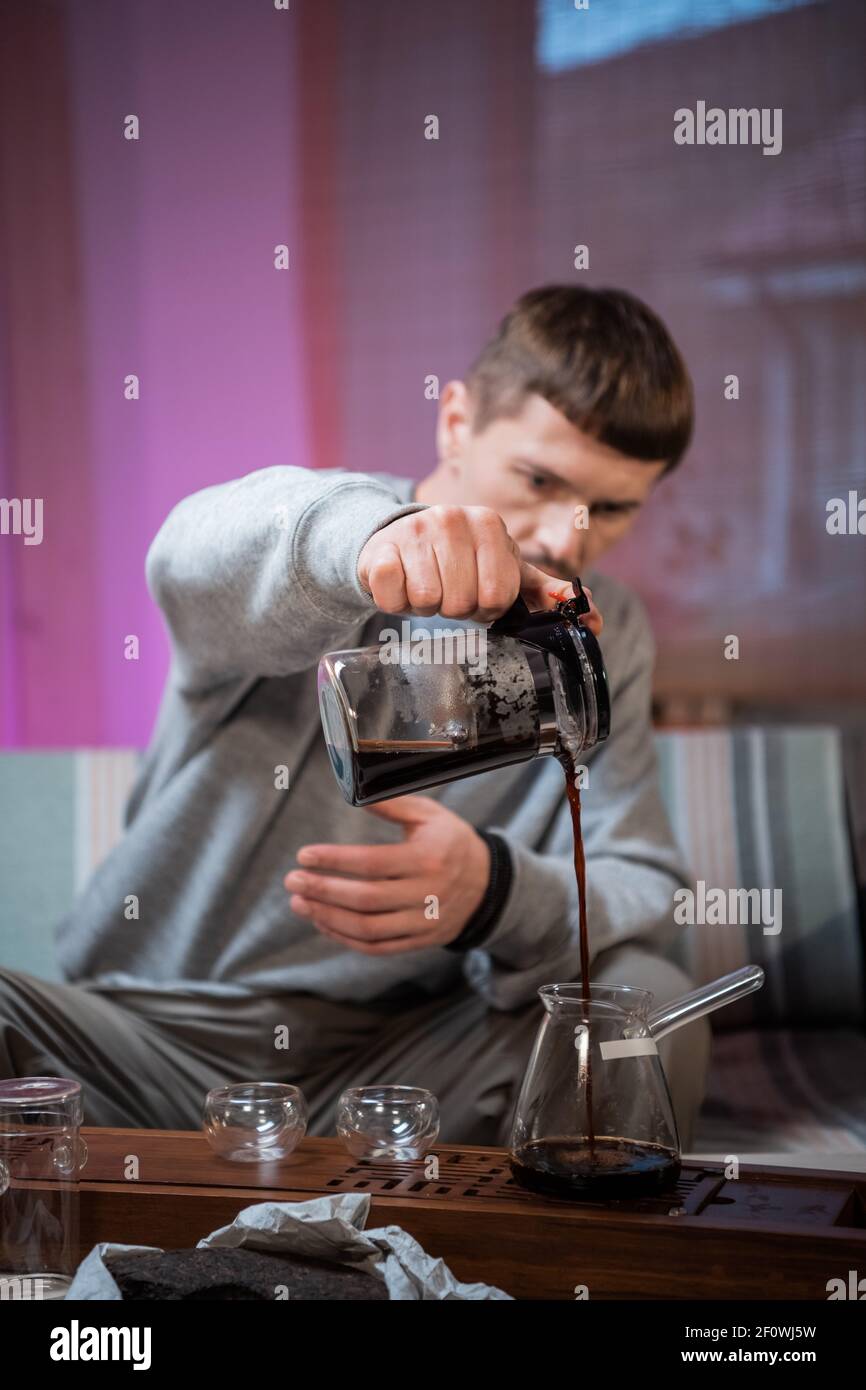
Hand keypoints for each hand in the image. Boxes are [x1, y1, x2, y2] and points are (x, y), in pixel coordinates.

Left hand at [283, 796, 491, 953]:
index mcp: (428, 858)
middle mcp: (427, 893)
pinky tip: (324, 922)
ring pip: (368, 929)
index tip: (304, 855)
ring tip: (300, 903)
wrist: (489, 883)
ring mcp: (424, 922)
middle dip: (323, 891)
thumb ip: (392, 803)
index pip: (372, 863)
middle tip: (292, 881)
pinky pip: (378, 947)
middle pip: (366, 899)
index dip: (334, 861)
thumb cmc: (451, 841)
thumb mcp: (429, 814)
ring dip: (327, 918)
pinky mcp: (421, 941)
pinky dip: (346, 939)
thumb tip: (353, 791)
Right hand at [358, 504, 602, 632]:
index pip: (498, 596)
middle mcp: (452, 519)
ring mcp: (414, 532)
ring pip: (427, 601)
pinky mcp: (379, 551)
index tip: (478, 594)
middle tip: (448, 592)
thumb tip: (595, 619)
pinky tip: (399, 585)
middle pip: (462, 603)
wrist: (397, 541)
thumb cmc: (459, 561)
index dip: (487, 607)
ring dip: (425, 606)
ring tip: (425, 586)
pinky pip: (392, 599)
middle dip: (455, 609)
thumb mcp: (506, 570)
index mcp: (490, 525)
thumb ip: (546, 593)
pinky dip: (395, 603)